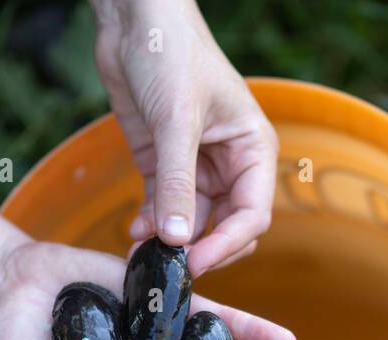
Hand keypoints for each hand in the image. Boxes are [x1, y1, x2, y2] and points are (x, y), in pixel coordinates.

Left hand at [91, 0, 277, 275]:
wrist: (135, 20)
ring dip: (169, 240)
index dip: (226, 245)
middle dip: (199, 248)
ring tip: (141, 253)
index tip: (193, 262)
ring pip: (192, 223)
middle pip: (226, 227)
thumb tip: (178, 240)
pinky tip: (135, 233)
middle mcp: (231, 164)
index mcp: (253, 150)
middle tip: (168, 266)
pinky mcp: (163, 165)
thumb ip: (177, 184)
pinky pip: (164, 208)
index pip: (252, 215)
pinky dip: (152, 224)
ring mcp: (196, 167)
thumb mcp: (177, 121)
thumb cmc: (172, 54)